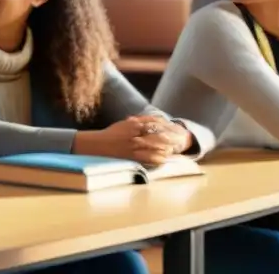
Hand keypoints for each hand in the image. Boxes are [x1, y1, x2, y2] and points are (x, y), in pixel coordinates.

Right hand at [74, 115, 188, 165]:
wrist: (99, 144)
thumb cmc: (112, 134)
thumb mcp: (124, 123)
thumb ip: (138, 120)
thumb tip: (154, 120)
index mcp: (133, 124)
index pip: (153, 123)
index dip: (166, 126)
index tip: (174, 129)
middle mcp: (135, 134)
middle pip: (157, 134)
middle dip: (169, 138)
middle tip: (179, 141)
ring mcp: (134, 146)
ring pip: (155, 146)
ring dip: (166, 148)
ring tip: (173, 150)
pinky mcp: (133, 156)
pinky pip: (149, 158)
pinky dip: (158, 158)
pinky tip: (164, 158)